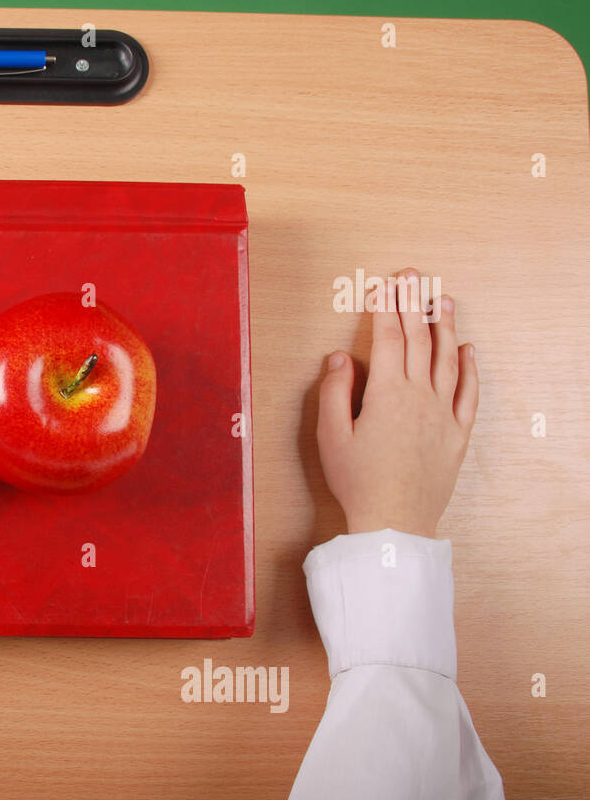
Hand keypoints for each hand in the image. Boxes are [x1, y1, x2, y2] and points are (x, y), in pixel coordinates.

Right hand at [317, 268, 478, 538]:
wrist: (394, 522)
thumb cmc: (357, 482)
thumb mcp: (330, 437)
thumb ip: (334, 392)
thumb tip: (340, 356)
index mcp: (387, 394)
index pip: (388, 339)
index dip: (385, 309)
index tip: (382, 286)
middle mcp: (420, 397)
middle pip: (419, 340)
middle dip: (414, 304)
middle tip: (413, 277)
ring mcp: (443, 414)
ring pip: (447, 359)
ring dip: (445, 325)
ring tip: (443, 298)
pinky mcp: (457, 434)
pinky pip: (468, 393)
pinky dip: (469, 367)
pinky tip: (467, 349)